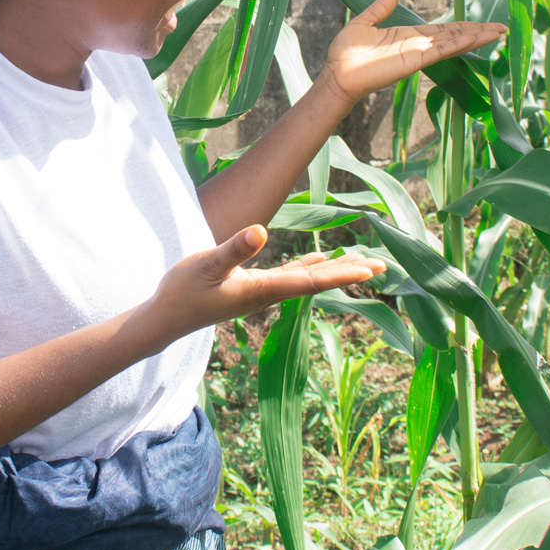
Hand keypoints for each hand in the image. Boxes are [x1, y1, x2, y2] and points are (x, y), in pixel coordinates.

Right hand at [146, 226, 385, 334]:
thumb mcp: (206, 264)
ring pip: (307, 279)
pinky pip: (290, 276)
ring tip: (362, 264)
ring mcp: (262, 292)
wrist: (166, 318)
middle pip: (317, 282)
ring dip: (334, 270)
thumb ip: (233, 249)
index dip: (340, 273)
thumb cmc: (183, 291)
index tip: (368, 270)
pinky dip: (308, 267)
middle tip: (382, 266)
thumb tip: (261, 231)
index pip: (310, 281)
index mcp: (262, 289)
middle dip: (349, 273)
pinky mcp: (252, 288)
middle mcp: (268, 294)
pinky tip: (318, 260)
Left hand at [316, 0, 506, 104]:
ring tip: (499, 32)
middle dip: (479, 32)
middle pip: (455, 36)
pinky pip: (440, 51)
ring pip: (453, 43)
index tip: (483, 23)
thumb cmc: (346, 53)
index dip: (464, 26)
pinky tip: (474, 39)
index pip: (443, 30)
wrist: (337, 74)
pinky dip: (458, 45)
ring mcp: (418, 54)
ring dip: (476, 38)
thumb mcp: (363, 22)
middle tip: (503, 27)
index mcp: (409, 36)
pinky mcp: (413, 62)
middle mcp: (419, 46)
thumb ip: (380, 9)